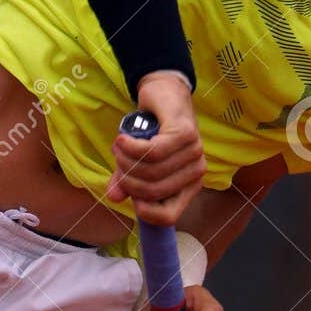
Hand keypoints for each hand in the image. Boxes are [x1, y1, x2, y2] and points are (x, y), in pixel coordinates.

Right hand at [107, 73, 205, 224]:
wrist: (164, 93)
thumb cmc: (153, 130)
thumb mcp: (138, 161)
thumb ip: (128, 180)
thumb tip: (114, 197)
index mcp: (188, 186)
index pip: (168, 216)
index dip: (142, 210)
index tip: (128, 191)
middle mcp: (196, 172)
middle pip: (152, 191)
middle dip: (127, 179)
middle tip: (117, 160)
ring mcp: (194, 152)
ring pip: (151, 171)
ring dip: (125, 160)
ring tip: (119, 147)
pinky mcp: (185, 134)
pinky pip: (152, 152)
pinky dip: (131, 148)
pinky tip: (122, 140)